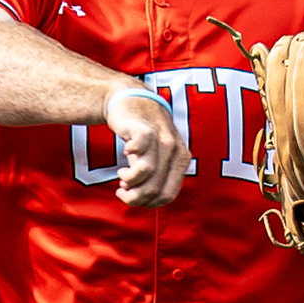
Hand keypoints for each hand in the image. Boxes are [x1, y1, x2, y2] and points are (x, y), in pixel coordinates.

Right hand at [107, 88, 189, 207]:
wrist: (131, 99)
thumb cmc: (143, 133)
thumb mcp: (157, 156)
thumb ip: (157, 176)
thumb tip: (144, 201)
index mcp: (181, 160)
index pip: (168, 195)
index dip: (148, 202)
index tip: (134, 196)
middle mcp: (175, 149)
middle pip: (156, 188)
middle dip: (135, 197)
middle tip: (122, 192)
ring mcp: (161, 137)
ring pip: (147, 172)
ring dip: (129, 180)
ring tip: (122, 175)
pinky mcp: (144, 128)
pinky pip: (140, 150)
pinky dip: (130, 156)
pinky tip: (126, 153)